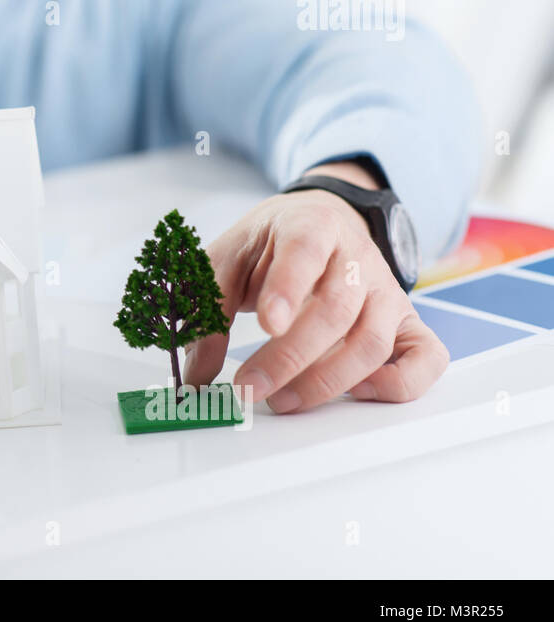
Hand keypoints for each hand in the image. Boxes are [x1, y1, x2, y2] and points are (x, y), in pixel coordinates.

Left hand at [184, 168, 447, 412]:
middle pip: (336, 310)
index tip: (267, 324)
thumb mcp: (229, 256)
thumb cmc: (272, 244)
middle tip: (249, 388)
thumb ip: (209, 306)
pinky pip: (425, 357)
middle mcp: (357, 258)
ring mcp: (387, 292)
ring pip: (374, 341)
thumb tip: (196, 372)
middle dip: (290, 359)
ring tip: (282, 401)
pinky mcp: (406, 322)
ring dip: (327, 381)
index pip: (306, 250)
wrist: (322, 221)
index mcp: (310, 227)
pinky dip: (399, 384)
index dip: (288, 289)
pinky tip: (356, 394)